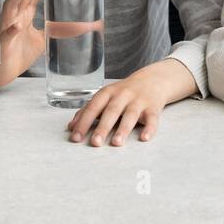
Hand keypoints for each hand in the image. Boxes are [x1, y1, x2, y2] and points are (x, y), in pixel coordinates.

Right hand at [0, 0, 51, 86]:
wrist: (0, 70)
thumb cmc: (19, 52)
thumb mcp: (41, 38)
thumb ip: (52, 28)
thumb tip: (74, 24)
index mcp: (24, 14)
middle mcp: (15, 16)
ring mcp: (7, 28)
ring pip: (11, 7)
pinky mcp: (3, 44)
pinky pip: (6, 36)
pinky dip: (11, 30)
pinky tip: (16, 25)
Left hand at [66, 59, 193, 146]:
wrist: (153, 80)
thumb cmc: (124, 92)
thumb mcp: (105, 96)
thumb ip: (89, 110)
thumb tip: (71, 127)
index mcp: (108, 92)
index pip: (93, 107)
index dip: (84, 122)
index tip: (76, 137)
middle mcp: (123, 95)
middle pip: (111, 111)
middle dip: (102, 127)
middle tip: (95, 143)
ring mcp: (139, 100)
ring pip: (130, 115)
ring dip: (123, 129)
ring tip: (116, 143)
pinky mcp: (153, 107)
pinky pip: (152, 118)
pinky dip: (149, 128)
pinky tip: (144, 138)